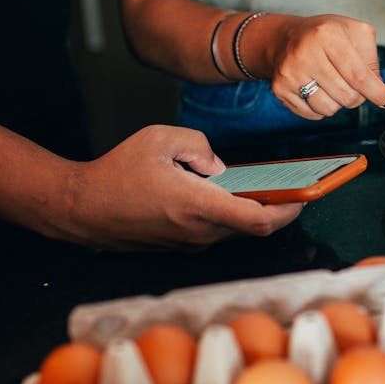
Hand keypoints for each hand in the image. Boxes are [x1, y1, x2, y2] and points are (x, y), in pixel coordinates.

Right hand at [57, 125, 301, 249]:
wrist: (80, 208)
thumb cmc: (116, 173)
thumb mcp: (160, 138)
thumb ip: (200, 146)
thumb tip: (219, 166)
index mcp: (198, 205)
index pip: (259, 220)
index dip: (289, 210)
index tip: (304, 196)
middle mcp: (198, 231)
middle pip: (252, 227)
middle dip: (276, 208)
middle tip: (291, 188)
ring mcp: (187, 242)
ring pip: (233, 230)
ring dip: (249, 212)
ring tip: (262, 188)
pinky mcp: (177, 244)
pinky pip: (213, 231)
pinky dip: (227, 215)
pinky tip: (225, 195)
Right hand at [268, 14, 384, 120]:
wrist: (287, 38)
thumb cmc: (325, 35)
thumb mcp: (355, 33)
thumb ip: (372, 61)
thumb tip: (384, 94)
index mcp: (327, 35)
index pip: (358, 75)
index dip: (376, 92)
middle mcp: (305, 53)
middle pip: (346, 96)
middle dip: (357, 96)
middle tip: (353, 84)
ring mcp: (290, 73)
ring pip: (329, 109)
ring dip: (338, 102)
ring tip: (332, 84)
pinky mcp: (280, 88)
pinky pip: (312, 114)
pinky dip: (320, 108)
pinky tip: (318, 89)